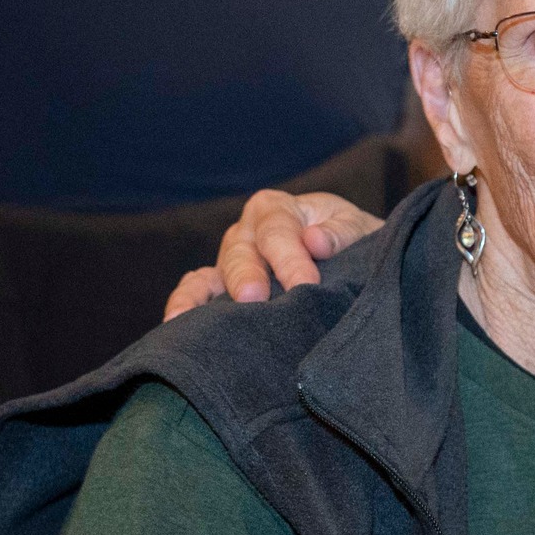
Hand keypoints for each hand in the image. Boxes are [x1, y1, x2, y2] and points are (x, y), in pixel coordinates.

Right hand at [164, 190, 381, 319]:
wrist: (353, 256)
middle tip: (254, 299)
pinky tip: (175, 325)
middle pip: (240, 253)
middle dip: (248, 276)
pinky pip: (197, 290)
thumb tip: (315, 241)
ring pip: (213, 274)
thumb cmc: (354, 240)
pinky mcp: (222, 285)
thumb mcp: (359, 228)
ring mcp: (231, 258)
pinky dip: (185, 304)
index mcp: (277, 209)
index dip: (290, 258)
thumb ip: (342, 233)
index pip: (278, 232)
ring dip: (208, 296)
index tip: (306, 284)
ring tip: (206, 321)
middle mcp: (246, 231)